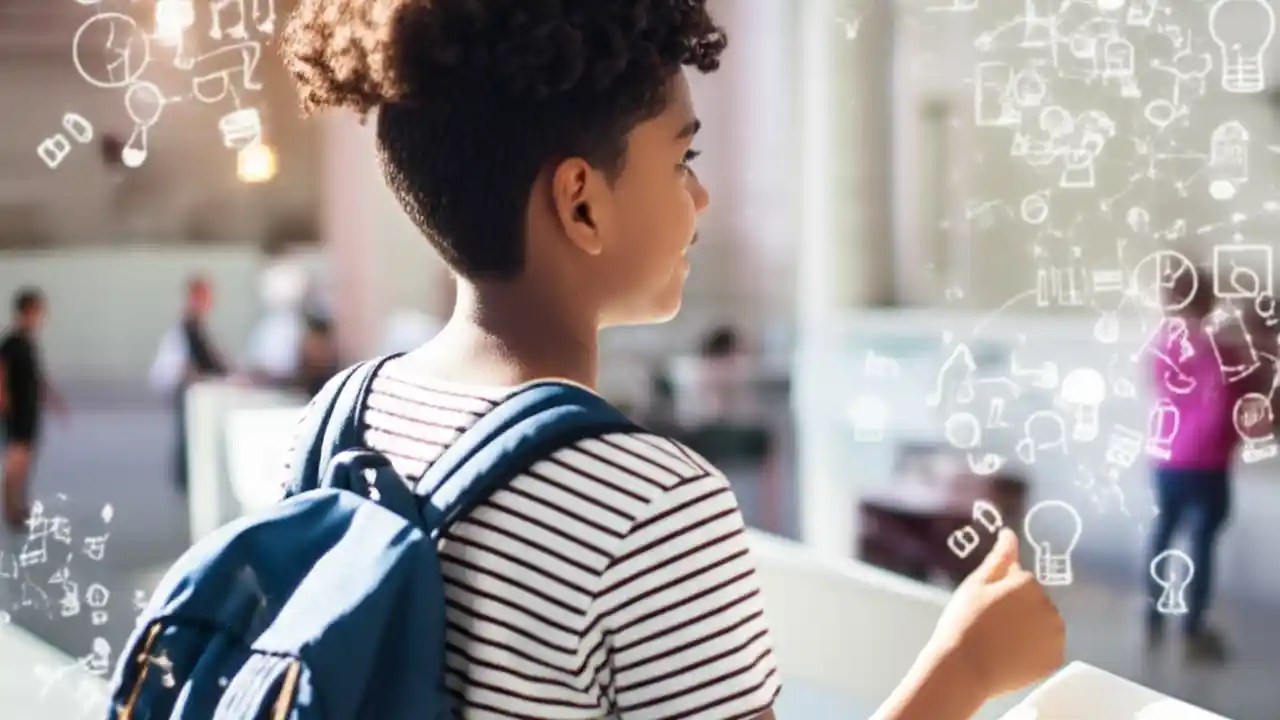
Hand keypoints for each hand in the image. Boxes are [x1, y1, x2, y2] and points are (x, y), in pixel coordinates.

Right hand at [928, 528, 1064, 699]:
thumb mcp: (976, 584)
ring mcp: (1055, 636)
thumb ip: (999, 558)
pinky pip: (1047, 650)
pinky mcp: (1055, 660)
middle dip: (1019, 610)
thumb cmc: (964, 622)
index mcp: (1029, 583)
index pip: (1021, 582)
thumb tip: (1010, 533)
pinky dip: (1035, 652)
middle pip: (1036, 603)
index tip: (986, 608)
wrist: (963, 668)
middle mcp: (1050, 607)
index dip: (1001, 594)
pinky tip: (1013, 656)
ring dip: (1030, 630)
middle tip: (991, 626)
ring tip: (1002, 643)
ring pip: (1044, 626)